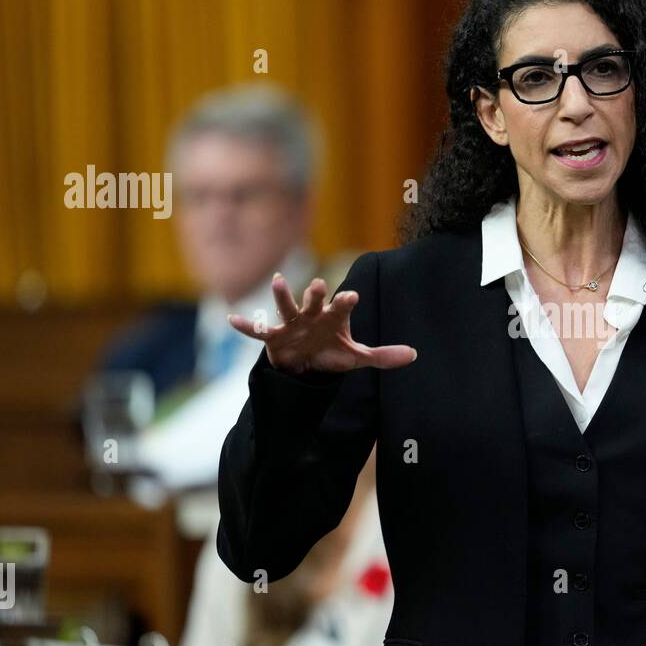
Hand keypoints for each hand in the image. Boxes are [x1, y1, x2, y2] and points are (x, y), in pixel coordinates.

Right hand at [226, 272, 416, 374]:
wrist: (305, 365)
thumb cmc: (330, 352)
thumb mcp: (356, 358)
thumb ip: (382, 356)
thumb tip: (414, 355)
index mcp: (333, 318)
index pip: (341, 308)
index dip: (345, 302)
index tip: (353, 296)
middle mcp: (311, 316)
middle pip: (313, 303)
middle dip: (314, 294)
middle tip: (317, 284)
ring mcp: (291, 324)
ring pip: (286, 308)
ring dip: (282, 297)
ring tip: (277, 281)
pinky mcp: (274, 337)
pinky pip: (258, 331)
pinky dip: (247, 326)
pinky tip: (231, 319)